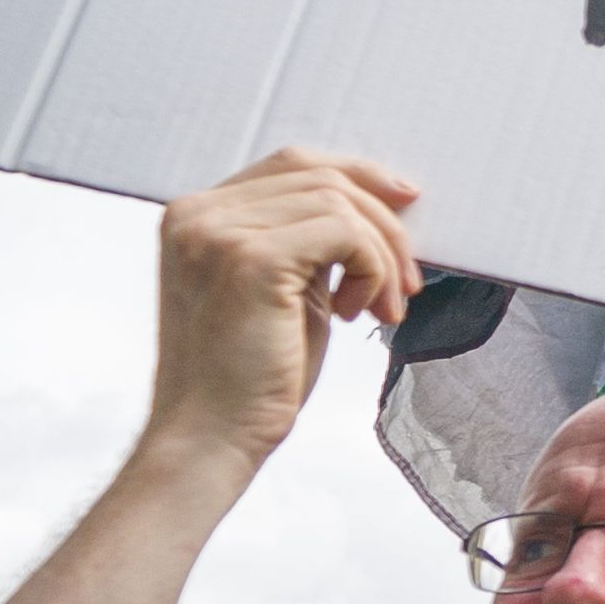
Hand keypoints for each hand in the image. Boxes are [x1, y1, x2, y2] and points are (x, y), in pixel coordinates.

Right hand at [147, 149, 424, 475]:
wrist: (210, 439)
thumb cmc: (249, 377)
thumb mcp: (281, 289)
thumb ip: (305, 241)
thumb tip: (376, 206)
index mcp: (196, 215)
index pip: (292, 164)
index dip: (357, 176)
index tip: (406, 202)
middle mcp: (197, 213)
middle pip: (320, 175)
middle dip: (381, 224)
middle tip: (407, 283)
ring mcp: (218, 233)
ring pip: (339, 202)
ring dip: (381, 256)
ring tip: (382, 309)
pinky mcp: (250, 260)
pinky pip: (344, 233)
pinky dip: (371, 268)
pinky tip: (358, 313)